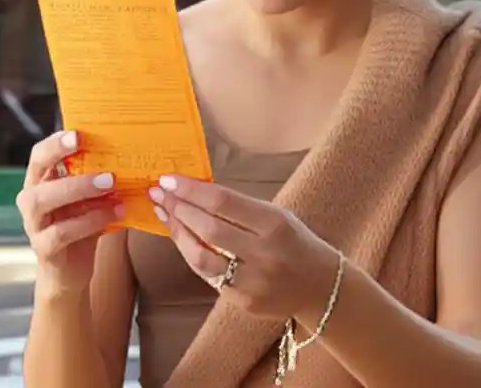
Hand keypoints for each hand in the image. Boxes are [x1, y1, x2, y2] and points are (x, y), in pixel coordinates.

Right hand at [15, 130, 123, 296]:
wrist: (70, 274)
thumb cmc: (82, 228)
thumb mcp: (90, 200)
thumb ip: (100, 179)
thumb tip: (132, 154)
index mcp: (41, 181)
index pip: (40, 154)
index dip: (56, 143)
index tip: (79, 134)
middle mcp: (31, 199)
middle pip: (39, 171)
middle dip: (66, 161)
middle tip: (99, 156)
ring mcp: (33, 224)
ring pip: (44, 200)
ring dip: (79, 189)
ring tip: (110, 185)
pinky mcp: (43, 248)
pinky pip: (62, 232)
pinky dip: (90, 220)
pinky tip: (115, 214)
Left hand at [149, 174, 339, 320]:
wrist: (321, 288)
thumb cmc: (294, 243)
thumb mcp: (277, 216)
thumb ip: (239, 207)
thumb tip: (193, 191)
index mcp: (275, 224)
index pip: (223, 202)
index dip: (190, 190)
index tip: (167, 179)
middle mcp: (264, 254)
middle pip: (208, 229)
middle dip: (178, 209)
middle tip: (158, 194)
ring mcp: (253, 282)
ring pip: (200, 258)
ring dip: (177, 234)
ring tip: (164, 215)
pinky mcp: (243, 302)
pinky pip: (208, 277)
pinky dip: (191, 255)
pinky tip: (182, 240)